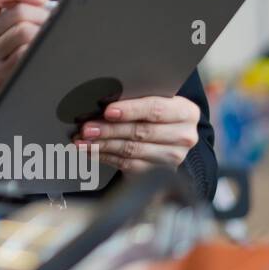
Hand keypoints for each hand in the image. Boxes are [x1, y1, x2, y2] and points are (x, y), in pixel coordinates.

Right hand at [0, 0, 52, 154]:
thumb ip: (4, 16)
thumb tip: (42, 1)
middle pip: (18, 11)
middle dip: (43, 14)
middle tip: (52, 23)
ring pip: (26, 31)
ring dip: (44, 33)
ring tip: (48, 39)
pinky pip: (28, 53)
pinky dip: (41, 50)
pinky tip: (41, 54)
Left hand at [74, 95, 199, 171]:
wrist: (171, 131)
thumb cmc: (158, 110)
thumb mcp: (155, 98)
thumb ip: (137, 97)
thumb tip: (106, 100)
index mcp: (186, 112)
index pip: (156, 110)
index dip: (131, 110)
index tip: (108, 111)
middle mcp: (183, 136)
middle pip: (142, 132)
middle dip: (109, 130)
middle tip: (87, 128)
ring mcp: (173, 157)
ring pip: (132, 150)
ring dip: (103, 145)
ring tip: (83, 140)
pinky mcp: (158, 172)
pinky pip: (128, 165)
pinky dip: (106, 157)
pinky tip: (92, 151)